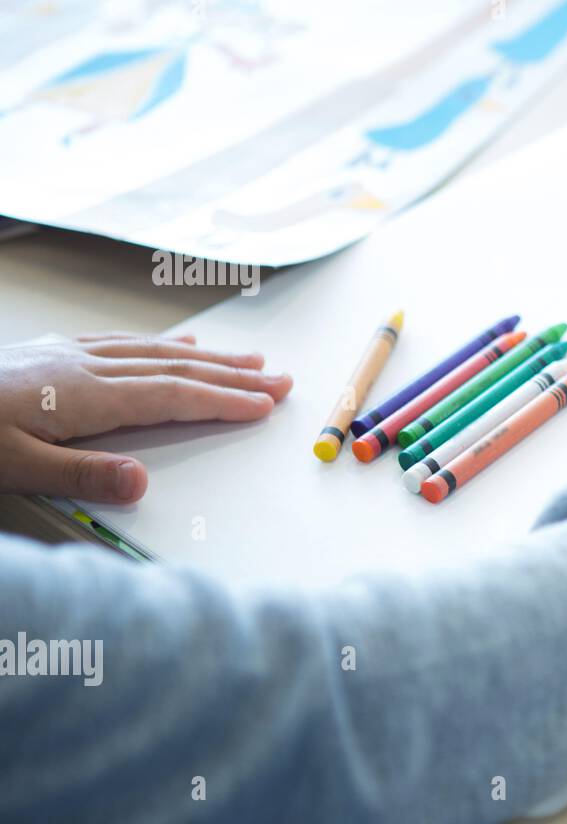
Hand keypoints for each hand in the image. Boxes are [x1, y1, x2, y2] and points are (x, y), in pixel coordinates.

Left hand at [0, 333, 291, 503]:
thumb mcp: (9, 469)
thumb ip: (78, 476)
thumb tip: (142, 483)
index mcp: (81, 396)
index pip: (171, 396)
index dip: (223, 400)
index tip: (267, 405)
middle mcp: (81, 367)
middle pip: (174, 366)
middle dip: (233, 374)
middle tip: (281, 378)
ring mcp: (64, 353)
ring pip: (152, 349)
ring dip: (206, 354)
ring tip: (247, 357)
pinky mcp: (46, 352)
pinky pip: (118, 340)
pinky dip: (157, 343)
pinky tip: (171, 342)